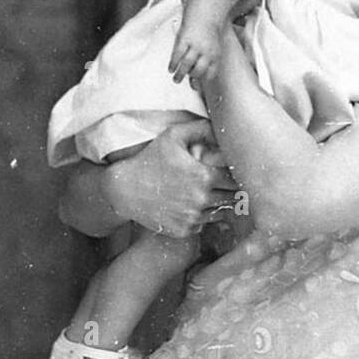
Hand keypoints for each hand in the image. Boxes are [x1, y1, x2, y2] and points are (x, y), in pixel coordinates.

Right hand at [106, 120, 237, 236]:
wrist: (123, 189)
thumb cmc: (149, 159)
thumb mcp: (173, 136)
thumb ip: (201, 128)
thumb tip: (221, 128)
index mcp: (204, 177)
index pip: (235, 179)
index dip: (235, 175)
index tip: (228, 171)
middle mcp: (201, 200)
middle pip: (232, 198)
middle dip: (230, 190)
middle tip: (222, 184)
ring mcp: (192, 218)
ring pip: (219, 213)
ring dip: (216, 205)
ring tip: (204, 194)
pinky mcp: (183, 231)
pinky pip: (202, 225)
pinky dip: (200, 218)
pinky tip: (189, 206)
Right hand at [168, 17, 223, 84]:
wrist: (206, 14)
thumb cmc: (209, 34)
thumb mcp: (213, 49)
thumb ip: (205, 65)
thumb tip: (196, 83)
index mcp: (216, 55)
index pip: (210, 73)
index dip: (202, 80)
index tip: (196, 85)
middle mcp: (206, 51)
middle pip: (198, 71)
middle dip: (190, 78)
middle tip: (182, 80)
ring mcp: (195, 45)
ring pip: (186, 64)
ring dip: (180, 74)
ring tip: (176, 78)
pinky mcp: (184, 39)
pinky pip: (177, 54)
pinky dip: (173, 63)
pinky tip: (171, 68)